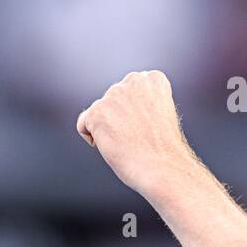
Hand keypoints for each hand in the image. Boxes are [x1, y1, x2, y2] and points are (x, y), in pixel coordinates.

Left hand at [76, 70, 194, 196]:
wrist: (162, 166)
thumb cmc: (164, 149)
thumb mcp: (161, 115)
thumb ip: (141, 103)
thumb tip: (118, 109)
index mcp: (153, 79)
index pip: (133, 90)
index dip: (137, 112)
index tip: (148, 127)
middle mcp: (133, 81)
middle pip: (114, 100)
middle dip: (120, 117)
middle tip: (138, 137)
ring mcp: (113, 95)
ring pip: (100, 112)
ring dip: (108, 128)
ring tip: (127, 143)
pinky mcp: (97, 112)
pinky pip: (83, 123)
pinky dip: (92, 137)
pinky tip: (110, 146)